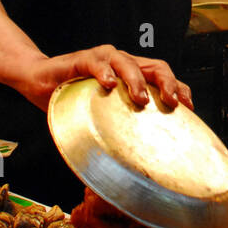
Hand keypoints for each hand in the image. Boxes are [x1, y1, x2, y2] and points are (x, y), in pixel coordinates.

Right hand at [20, 46, 193, 112]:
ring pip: (128, 62)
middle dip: (168, 83)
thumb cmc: (72, 98)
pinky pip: (96, 63)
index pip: (163, 77)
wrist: (38, 80)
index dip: (179, 88)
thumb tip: (128, 168)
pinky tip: (109, 84)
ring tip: (141, 100)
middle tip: (171, 103)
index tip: (189, 108)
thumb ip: (116, 127)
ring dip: (137, 80)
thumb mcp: (101, 115)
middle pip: (155, 66)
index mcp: (133, 75)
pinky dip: (105, 72)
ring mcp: (103, 59)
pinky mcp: (82, 59)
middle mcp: (122, 63)